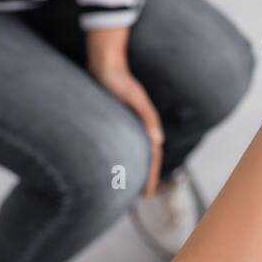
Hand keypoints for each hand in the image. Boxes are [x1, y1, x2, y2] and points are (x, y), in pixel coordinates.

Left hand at [87, 30, 163, 196]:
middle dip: (145, 178)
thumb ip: (147, 118)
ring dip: (135, 169)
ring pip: (134, 152)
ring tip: (127, 187)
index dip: (151, 176)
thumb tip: (158, 141)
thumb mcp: (134, 98)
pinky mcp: (115, 121)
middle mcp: (138, 126)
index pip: (152, 156)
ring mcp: (127, 124)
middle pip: (145, 157)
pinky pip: (122, 145)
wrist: (103, 63)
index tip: (146, 195)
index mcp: (145, 123)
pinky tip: (113, 165)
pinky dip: (123, 157)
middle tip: (140, 198)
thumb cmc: (118, 80)